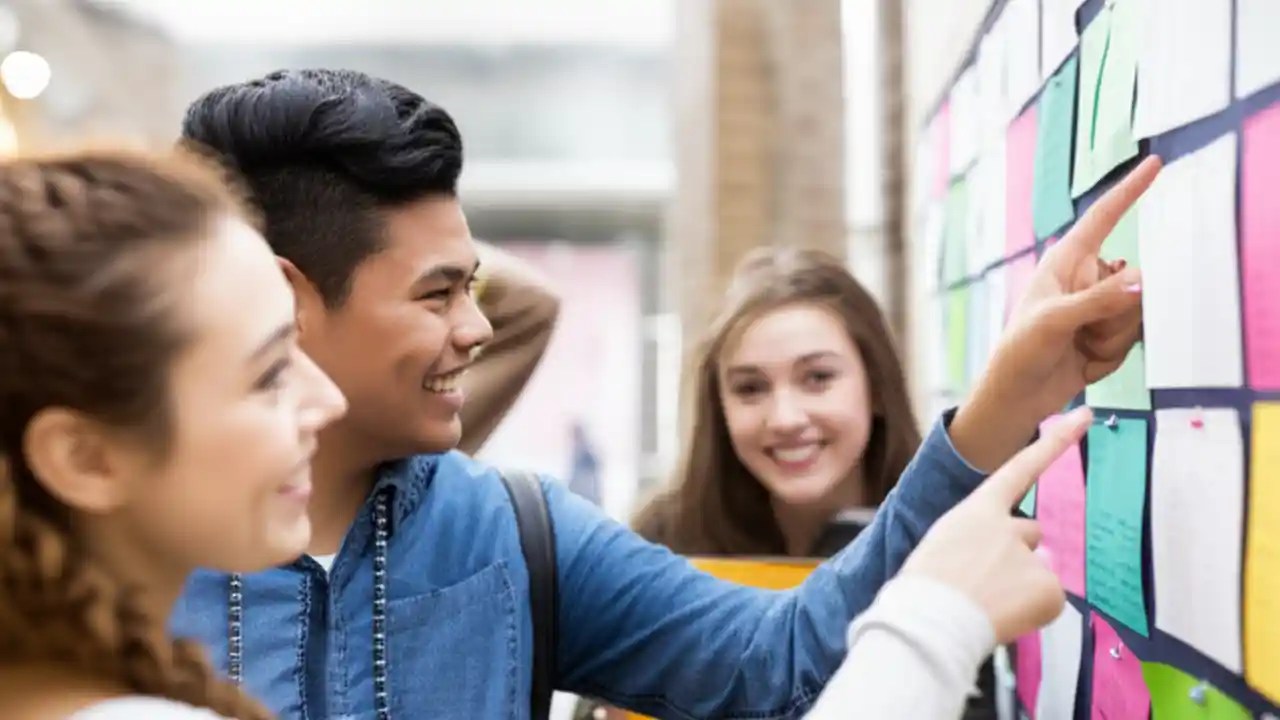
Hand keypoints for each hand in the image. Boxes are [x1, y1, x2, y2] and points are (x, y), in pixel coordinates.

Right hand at [900, 405, 1090, 642]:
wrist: (928, 622)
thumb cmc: (925, 588)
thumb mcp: (945, 546)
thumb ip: (983, 543)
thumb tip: (1021, 563)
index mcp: (978, 510)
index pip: (1023, 467)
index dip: (1055, 442)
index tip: (1084, 417)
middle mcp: (1010, 526)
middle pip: (1029, 533)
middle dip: (1014, 554)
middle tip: (981, 580)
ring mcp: (1032, 557)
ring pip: (1038, 569)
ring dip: (1020, 585)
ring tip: (985, 604)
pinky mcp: (1050, 589)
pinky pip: (1049, 600)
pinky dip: (1032, 611)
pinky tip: (1004, 618)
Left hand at [1000, 156, 1159, 415]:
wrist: (1019, 395)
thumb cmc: (1020, 350)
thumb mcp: (1054, 321)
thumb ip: (1099, 301)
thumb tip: (1143, 280)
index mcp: (1067, 261)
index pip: (1103, 218)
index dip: (1130, 190)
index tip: (1155, 163)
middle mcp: (1088, 277)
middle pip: (1136, 280)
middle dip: (1117, 313)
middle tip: (1080, 333)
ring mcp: (1101, 306)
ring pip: (1139, 313)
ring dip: (1113, 338)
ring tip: (1078, 346)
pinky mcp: (1110, 333)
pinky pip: (1134, 338)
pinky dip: (1113, 355)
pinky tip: (1085, 360)